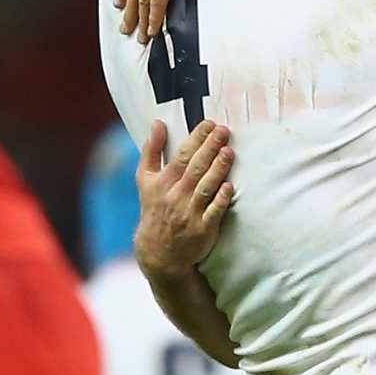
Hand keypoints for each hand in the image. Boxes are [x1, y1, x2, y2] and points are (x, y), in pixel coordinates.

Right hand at [133, 120, 232, 276]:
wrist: (158, 251)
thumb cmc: (155, 209)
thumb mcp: (145, 180)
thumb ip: (151, 151)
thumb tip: (158, 123)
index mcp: (163, 182)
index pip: (182, 155)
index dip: (196, 138)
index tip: (208, 124)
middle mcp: (176, 196)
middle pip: (196, 168)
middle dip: (210, 147)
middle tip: (223, 131)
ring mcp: (190, 213)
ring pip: (206, 187)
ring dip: (218, 169)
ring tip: (229, 151)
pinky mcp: (203, 229)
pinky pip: (214, 212)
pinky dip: (221, 199)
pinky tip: (230, 186)